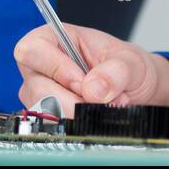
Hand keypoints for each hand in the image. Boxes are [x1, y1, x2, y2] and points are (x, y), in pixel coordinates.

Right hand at [14, 23, 168, 112]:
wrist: (136, 92)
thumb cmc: (127, 68)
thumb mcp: (131, 62)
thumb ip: (116, 71)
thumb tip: (92, 88)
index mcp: (54, 39)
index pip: (31, 50)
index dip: (55, 68)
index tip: (82, 81)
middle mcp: (41, 68)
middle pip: (36, 89)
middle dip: (72, 102)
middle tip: (102, 99)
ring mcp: (41, 95)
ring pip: (44, 113)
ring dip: (80, 116)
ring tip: (106, 106)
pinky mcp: (49, 118)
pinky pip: (55, 129)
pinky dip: (80, 127)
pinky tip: (97, 118)